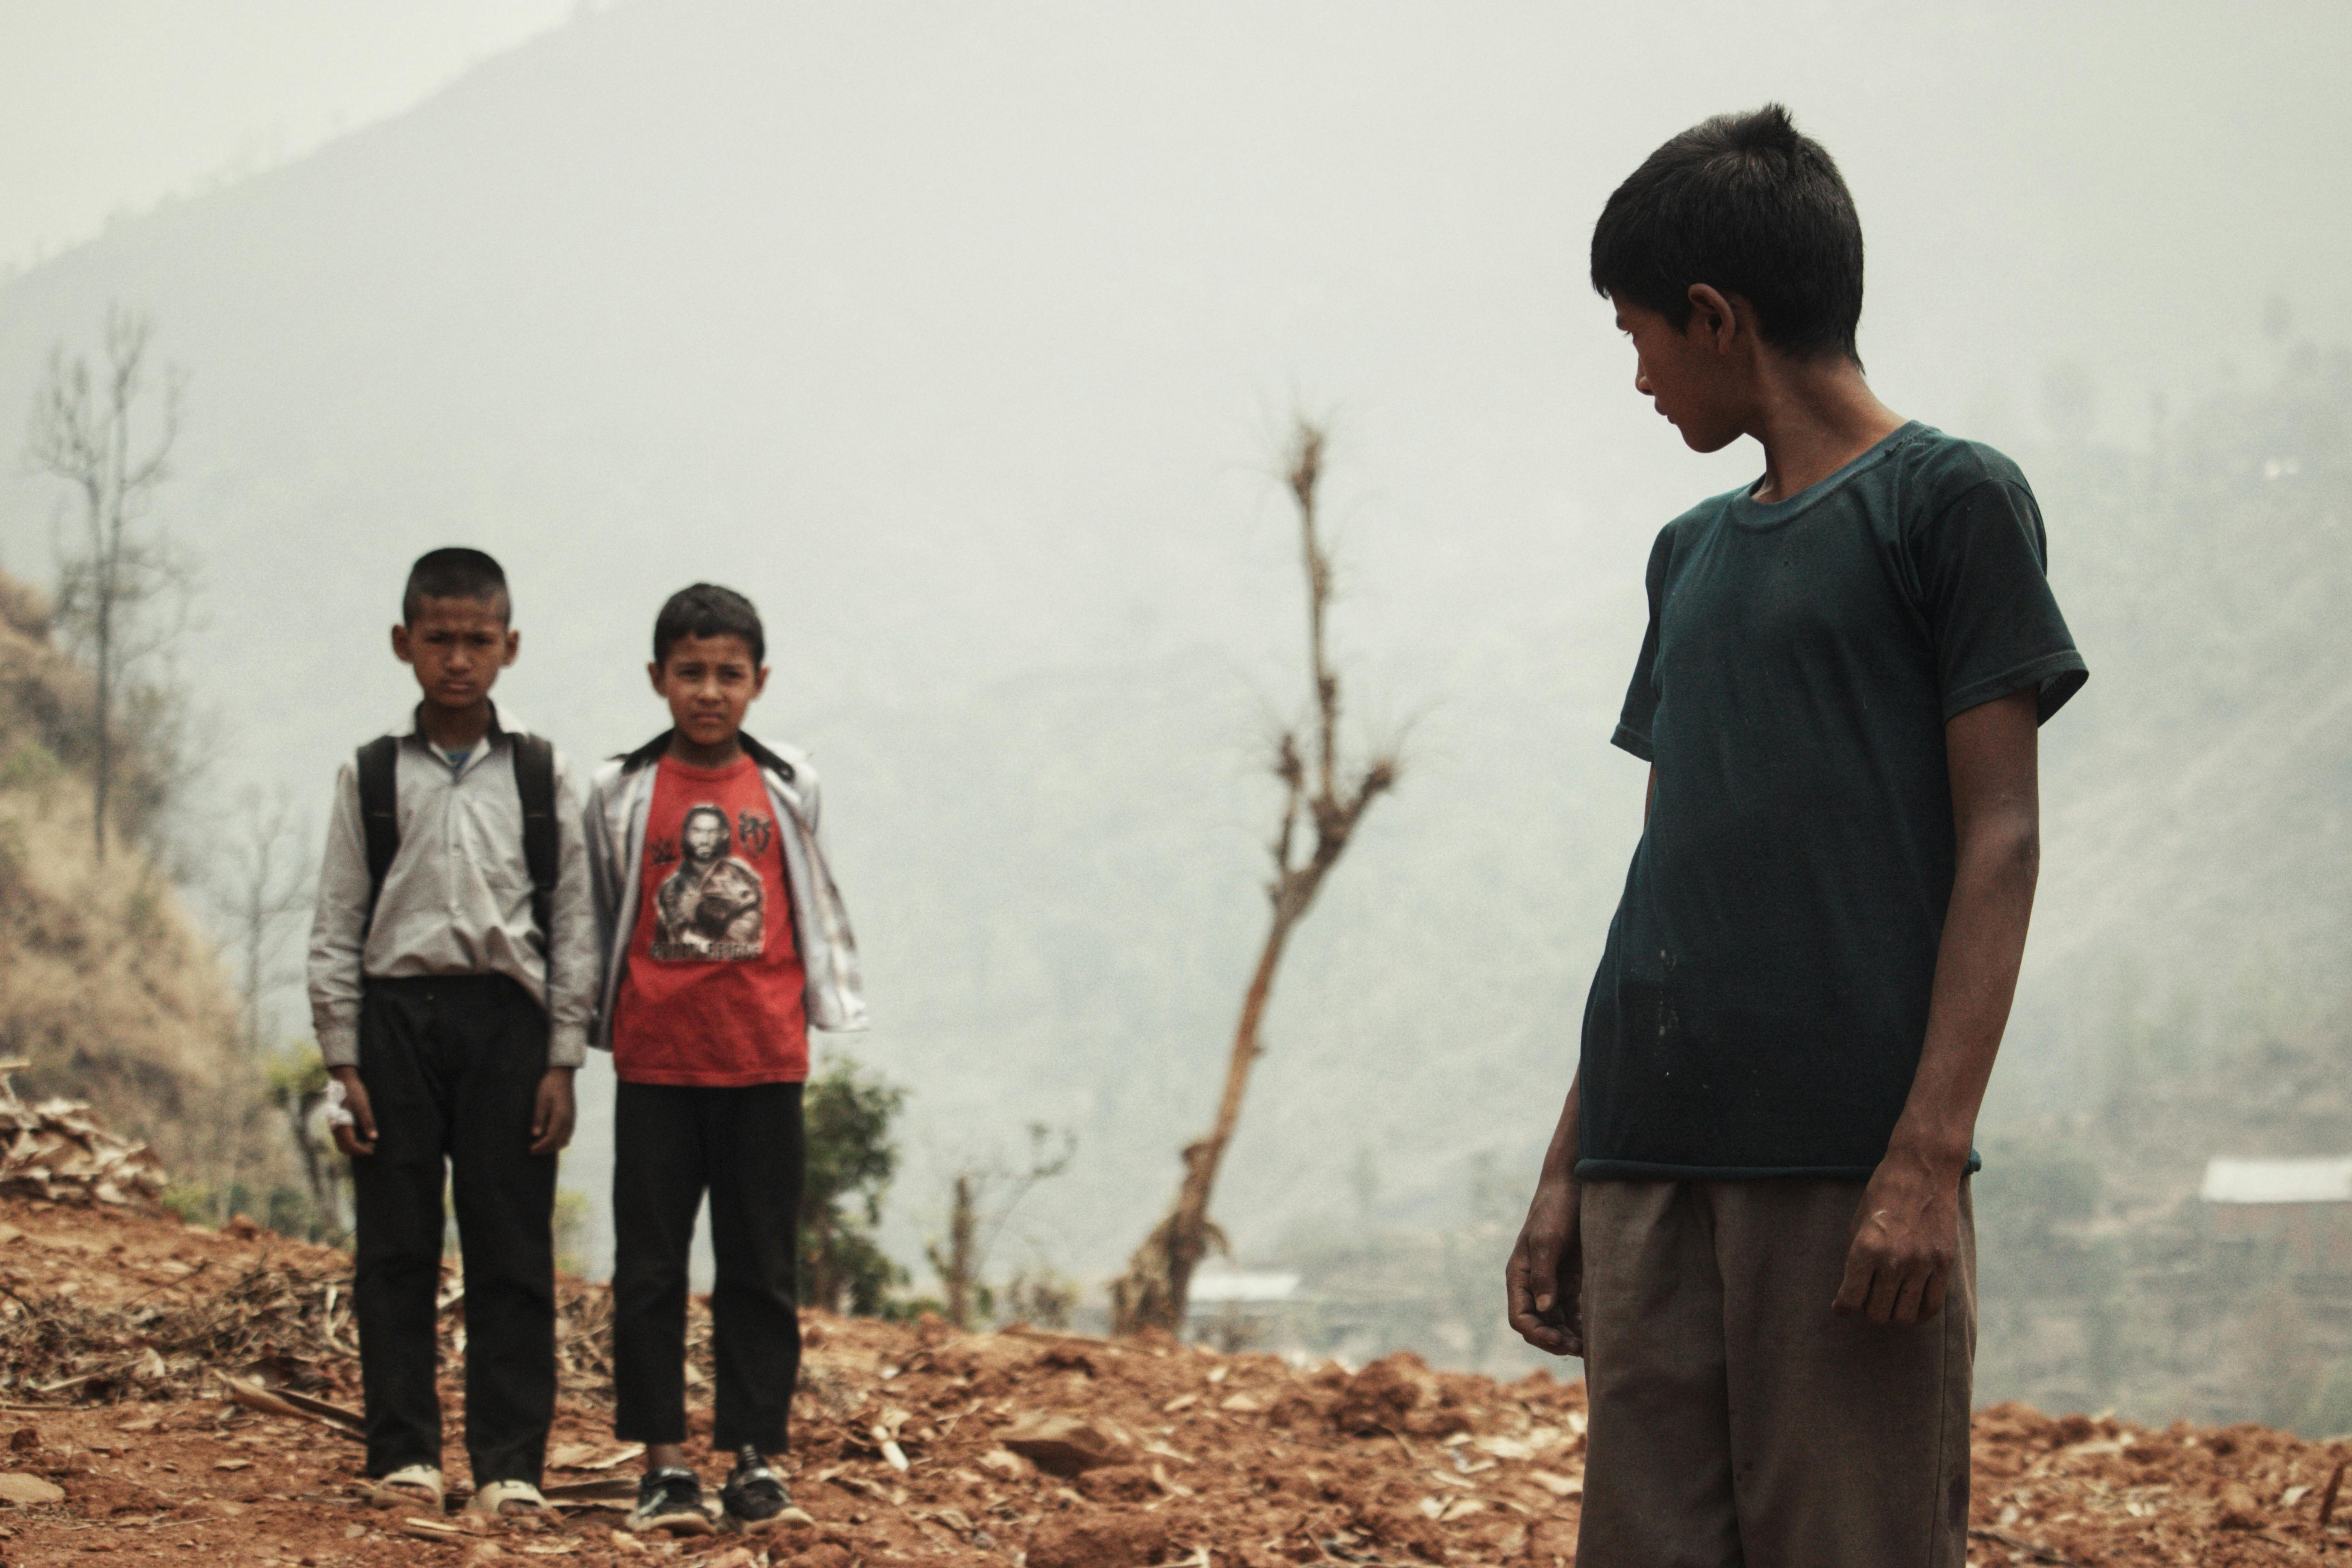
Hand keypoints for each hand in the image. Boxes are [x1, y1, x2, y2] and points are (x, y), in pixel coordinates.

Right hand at [329, 1067, 377, 1157]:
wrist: (343, 1080)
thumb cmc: (354, 1091)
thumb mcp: (363, 1106)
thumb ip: (368, 1122)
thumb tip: (373, 1137)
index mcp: (341, 1123)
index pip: (350, 1144)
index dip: (361, 1149)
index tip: (372, 1149)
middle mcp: (335, 1126)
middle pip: (344, 1147)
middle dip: (358, 1151)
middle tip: (372, 1147)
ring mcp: (334, 1125)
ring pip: (341, 1144)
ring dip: (353, 1147)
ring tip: (367, 1143)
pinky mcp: (335, 1122)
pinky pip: (341, 1138)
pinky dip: (350, 1142)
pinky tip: (360, 1138)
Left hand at [529, 1068, 576, 1155]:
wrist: (562, 1075)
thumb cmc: (549, 1086)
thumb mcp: (541, 1100)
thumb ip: (539, 1117)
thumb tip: (535, 1134)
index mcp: (561, 1116)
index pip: (551, 1138)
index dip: (541, 1146)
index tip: (530, 1149)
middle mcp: (569, 1120)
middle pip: (558, 1142)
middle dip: (546, 1149)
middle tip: (532, 1151)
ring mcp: (572, 1119)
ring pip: (564, 1140)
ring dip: (552, 1147)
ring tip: (540, 1147)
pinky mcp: (571, 1118)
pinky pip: (567, 1135)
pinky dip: (558, 1141)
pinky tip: (549, 1139)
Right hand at [1506, 1174, 1584, 1356]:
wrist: (1576, 1184)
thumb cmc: (1556, 1208)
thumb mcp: (1547, 1240)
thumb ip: (1543, 1276)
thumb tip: (1544, 1309)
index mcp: (1520, 1276)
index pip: (1520, 1317)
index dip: (1537, 1334)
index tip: (1559, 1341)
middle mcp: (1535, 1284)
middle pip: (1539, 1325)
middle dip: (1556, 1341)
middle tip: (1579, 1349)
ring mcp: (1554, 1283)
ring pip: (1558, 1322)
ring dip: (1571, 1337)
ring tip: (1593, 1347)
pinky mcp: (1573, 1280)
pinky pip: (1575, 1311)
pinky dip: (1584, 1325)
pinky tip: (1600, 1332)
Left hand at [1834, 1148, 1962, 1324]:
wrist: (1922, 1170)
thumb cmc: (1883, 1194)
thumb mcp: (1857, 1223)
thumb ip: (1854, 1260)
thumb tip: (1849, 1295)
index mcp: (1866, 1247)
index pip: (1850, 1298)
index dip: (1842, 1307)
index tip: (1841, 1306)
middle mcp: (1894, 1259)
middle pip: (1877, 1314)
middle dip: (1867, 1310)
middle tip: (1867, 1299)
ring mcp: (1922, 1263)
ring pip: (1904, 1316)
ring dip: (1892, 1313)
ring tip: (1888, 1301)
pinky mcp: (1944, 1264)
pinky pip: (1932, 1306)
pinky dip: (1919, 1313)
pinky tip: (1910, 1306)